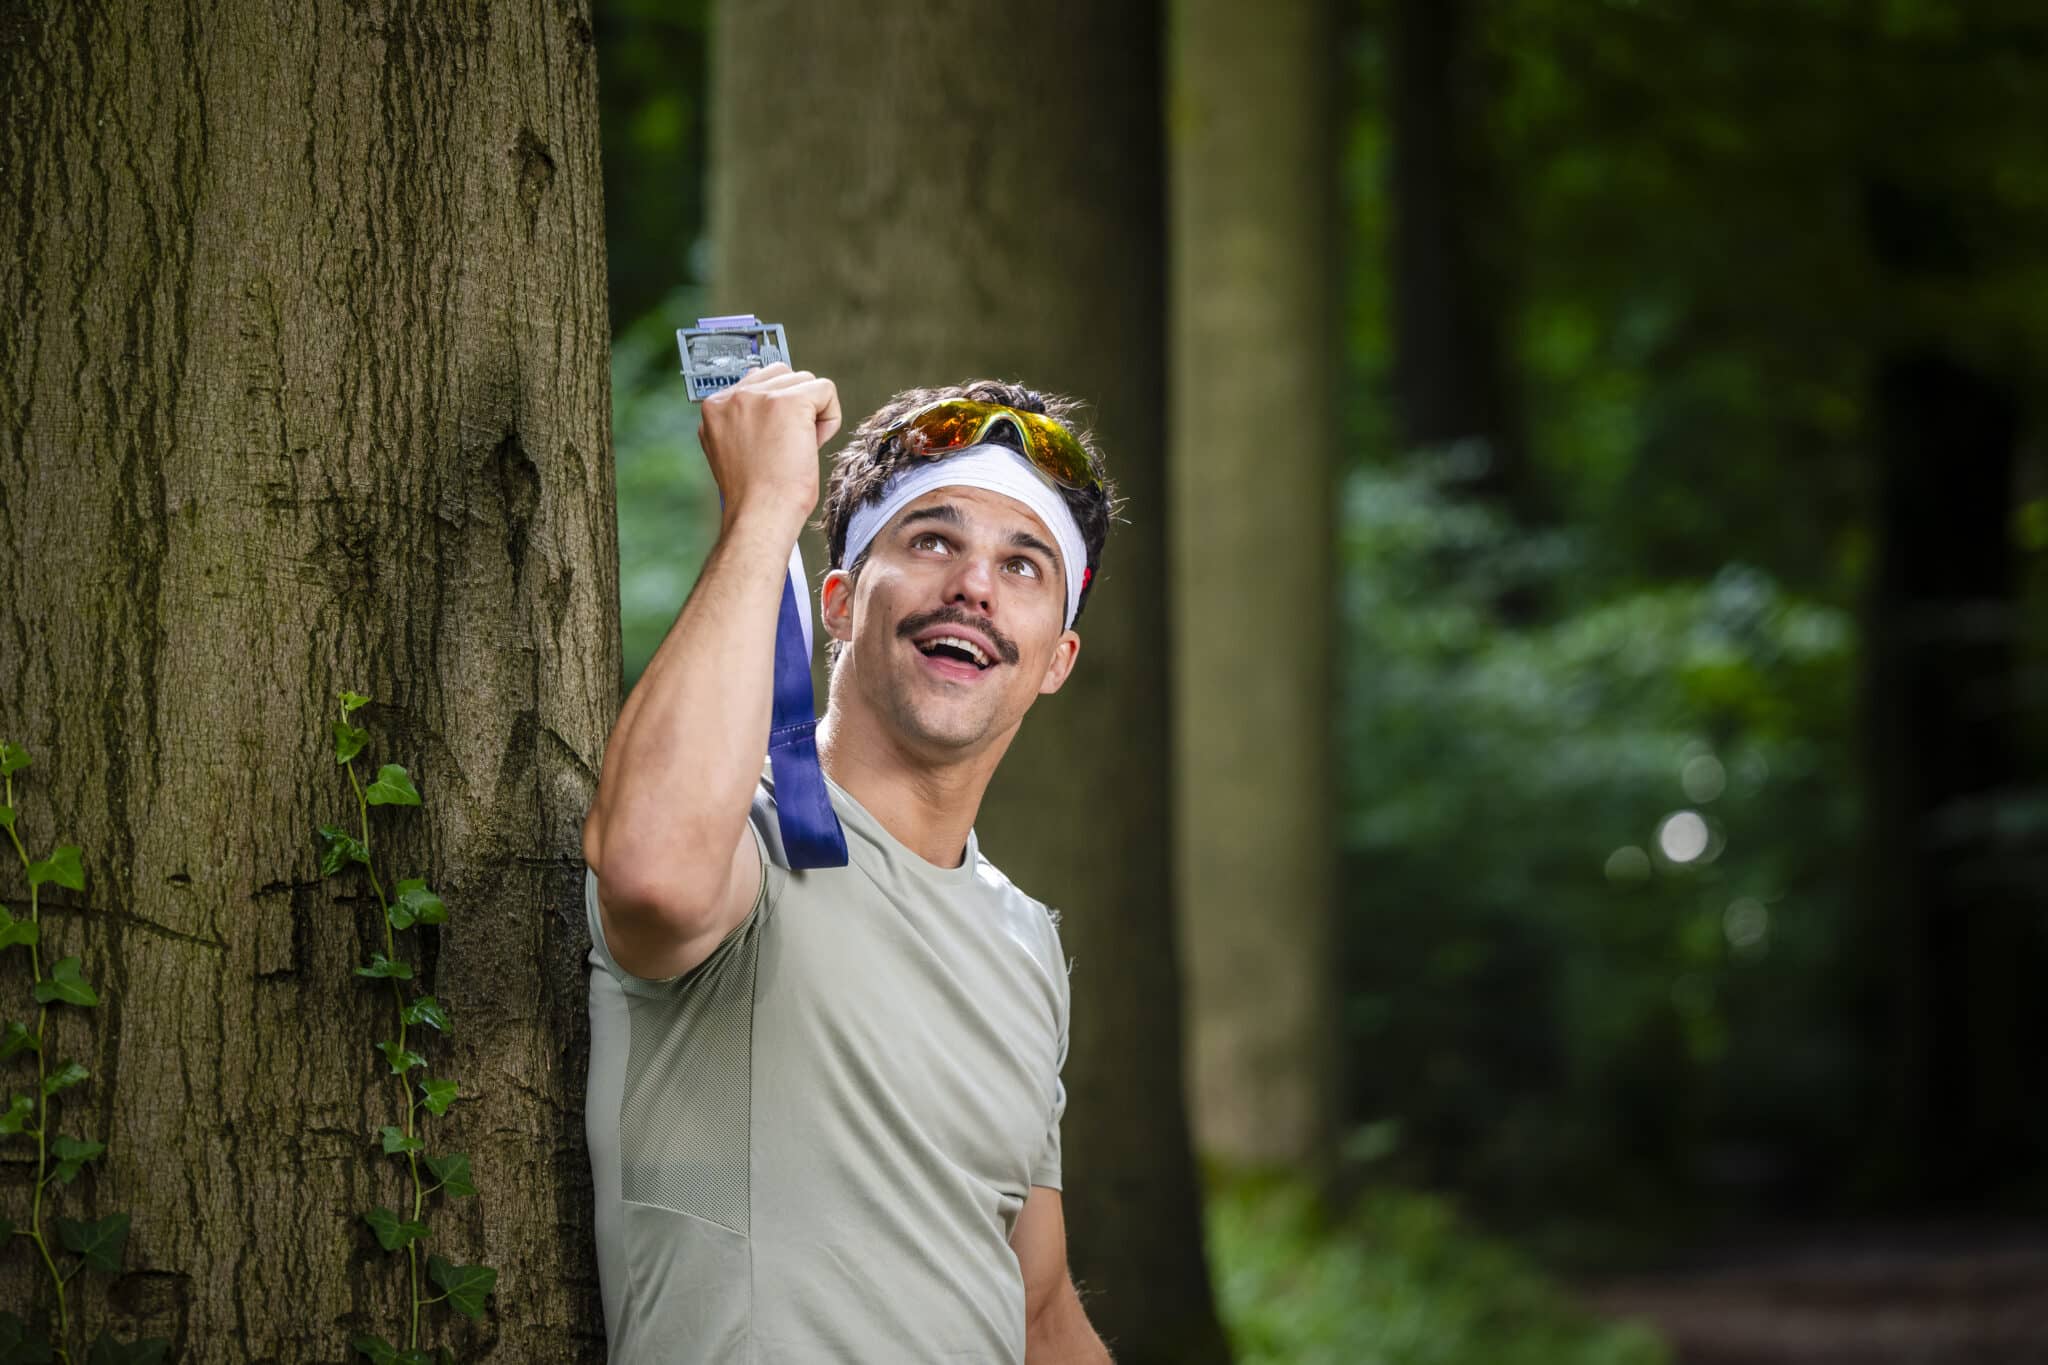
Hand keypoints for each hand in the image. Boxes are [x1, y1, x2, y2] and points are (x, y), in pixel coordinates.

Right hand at [697, 363, 840, 524]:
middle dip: (795, 406)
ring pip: (805, 380)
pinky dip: (830, 415)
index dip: (775, 412)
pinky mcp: (788, 401)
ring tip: (801, 445)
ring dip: (813, 411)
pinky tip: (815, 442)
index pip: (757, 384)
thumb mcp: (736, 450)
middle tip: (790, 446)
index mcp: (715, 408)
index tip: (775, 442)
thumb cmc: (754, 496)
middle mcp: (732, 397)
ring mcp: (758, 396)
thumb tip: (771, 406)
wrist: (760, 515)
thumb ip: (745, 422)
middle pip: (782, 376)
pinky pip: (825, 389)